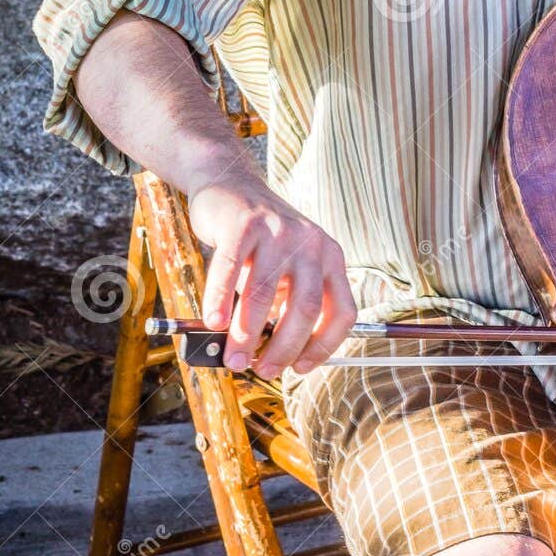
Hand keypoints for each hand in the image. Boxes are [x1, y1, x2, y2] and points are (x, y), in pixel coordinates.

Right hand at [187, 177, 355, 378]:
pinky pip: (230, 269)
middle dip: (283, 348)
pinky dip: (220, 299)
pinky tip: (214, 322)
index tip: (301, 368)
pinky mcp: (244, 223)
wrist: (230, 185)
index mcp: (331, 260)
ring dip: (246, 333)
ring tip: (234, 357)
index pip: (342, 313)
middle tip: (263, 370)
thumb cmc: (260, 241)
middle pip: (305, 309)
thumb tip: (269, 357)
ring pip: (264, 293)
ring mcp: (279, 231)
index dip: (324, 346)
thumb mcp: (287, 269)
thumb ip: (286, 305)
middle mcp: (312, 245)